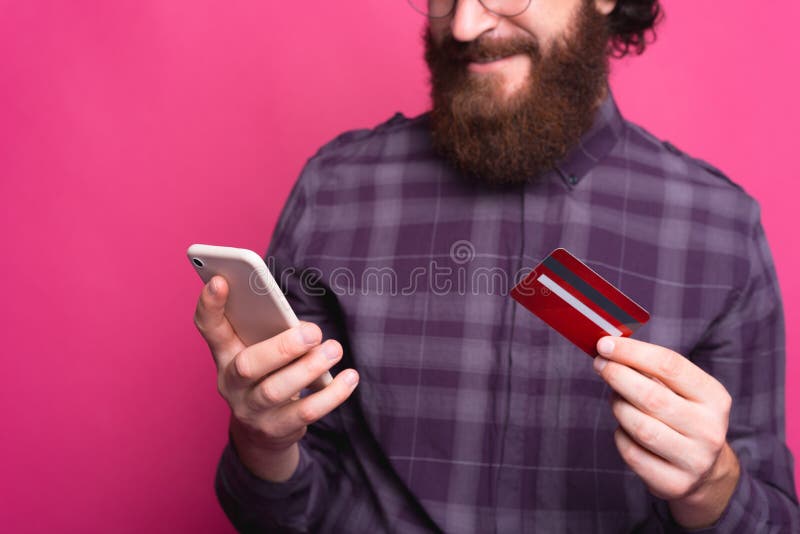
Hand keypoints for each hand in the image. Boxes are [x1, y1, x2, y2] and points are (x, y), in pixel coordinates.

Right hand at [193, 275, 359, 480]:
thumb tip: (303, 328)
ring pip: (277, 390)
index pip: (209, 328)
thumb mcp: (261, 350)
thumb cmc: (267, 374)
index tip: (220, 280)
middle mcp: (231, 383)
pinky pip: (305, 413)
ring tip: (334, 349)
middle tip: (313, 332)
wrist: (262, 431)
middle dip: (281, 347)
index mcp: (225, 354)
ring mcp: (251, 410)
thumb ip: (271, 332)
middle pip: (248, 366)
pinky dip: (332, 394)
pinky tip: (350, 377)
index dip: (209, 305)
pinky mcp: (276, 429)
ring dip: (309, 369)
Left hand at [593, 336, 740, 528]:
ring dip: (618, 407)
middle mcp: (709, 429)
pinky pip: (632, 453)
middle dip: (618, 376)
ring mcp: (694, 460)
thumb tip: (610, 349)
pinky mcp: (675, 484)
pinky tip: (624, 428)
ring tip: (615, 398)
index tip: (605, 344)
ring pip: (639, 427)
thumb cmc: (683, 416)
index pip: (670, 365)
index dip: (632, 352)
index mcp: (714, 397)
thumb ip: (652, 370)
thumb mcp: (681, 391)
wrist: (705, 470)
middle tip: (599, 364)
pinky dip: (620, 435)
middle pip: (652, 396)